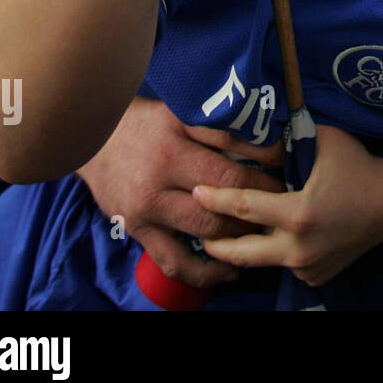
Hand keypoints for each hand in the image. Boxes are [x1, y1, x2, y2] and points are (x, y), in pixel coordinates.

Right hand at [77, 96, 284, 287]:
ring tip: (264, 228)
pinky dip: (205, 271)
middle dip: (262, 199)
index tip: (290, 164)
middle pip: (225, 194)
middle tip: (285, 201)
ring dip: (242, 232)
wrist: (92, 141)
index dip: (268, 159)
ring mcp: (148, 207)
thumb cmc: (145, 122)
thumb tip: (268, 134)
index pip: (234, 148)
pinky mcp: (138, 231)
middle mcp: (161, 174)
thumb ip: (218, 124)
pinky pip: (174, 261)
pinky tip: (230, 270)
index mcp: (175, 136)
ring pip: (207, 229)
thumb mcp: (180, 112)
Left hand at [194, 125, 382, 286]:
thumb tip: (262, 124)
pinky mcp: (317, 276)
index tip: (197, 192)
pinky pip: (288, 266)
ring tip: (234, 235)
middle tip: (200, 234)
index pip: (244, 208)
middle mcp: (298, 247)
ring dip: (250, 248)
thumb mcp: (326, 141)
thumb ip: (293, 135)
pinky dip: (279, 252)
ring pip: (265, 260)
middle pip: (242, 253)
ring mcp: (308, 266)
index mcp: (297, 213)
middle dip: (216, 245)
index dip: (216, 199)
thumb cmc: (360, 167)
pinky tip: (279, 238)